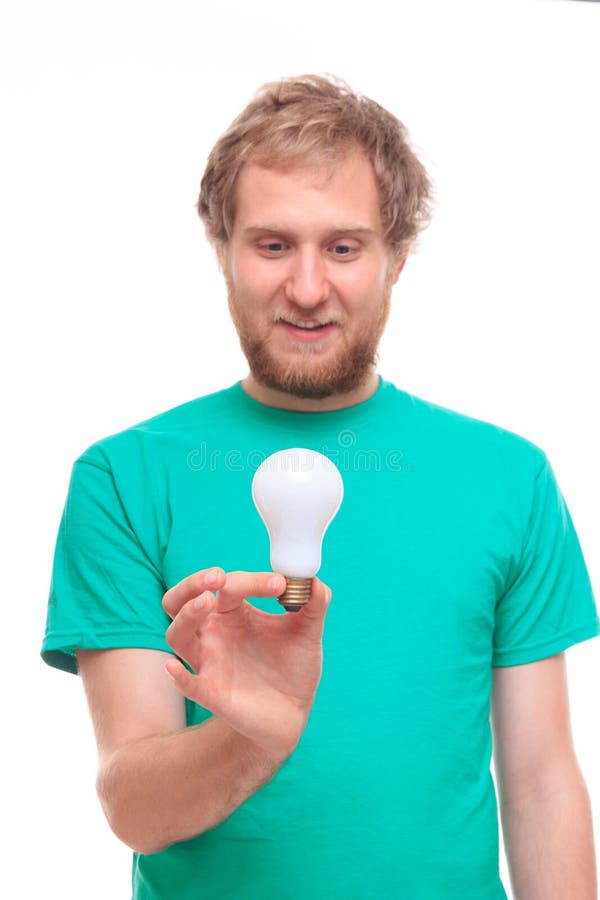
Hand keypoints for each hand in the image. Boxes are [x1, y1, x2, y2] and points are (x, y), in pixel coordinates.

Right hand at [162, 568, 331, 761]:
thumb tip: (316, 579)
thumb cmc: (292, 666)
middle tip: (217, 576)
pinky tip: (173, 666)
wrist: (293, 712)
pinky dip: (179, 676)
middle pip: (181, 600)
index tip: (281, 584)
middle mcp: (214, 632)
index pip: (229, 585)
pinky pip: (188, 684)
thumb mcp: (307, 631)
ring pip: (178, 634)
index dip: (252, 580)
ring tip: (207, 601)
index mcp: (234, 613)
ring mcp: (209, 662)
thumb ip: (315, 603)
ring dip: (187, 616)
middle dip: (192, 584)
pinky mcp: (212, 693)